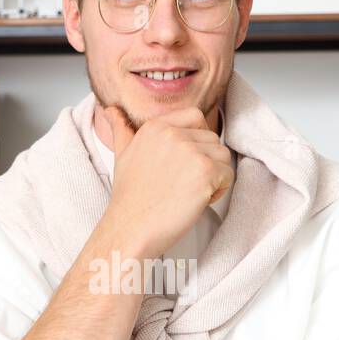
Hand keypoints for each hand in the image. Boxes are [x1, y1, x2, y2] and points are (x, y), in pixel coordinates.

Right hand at [99, 105, 232, 258]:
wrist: (131, 228)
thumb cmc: (129, 198)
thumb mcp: (121, 155)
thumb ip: (121, 129)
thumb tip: (110, 111)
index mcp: (156, 127)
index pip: (195, 116)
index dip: (198, 139)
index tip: (187, 162)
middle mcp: (174, 134)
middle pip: (212, 139)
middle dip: (206, 162)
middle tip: (185, 185)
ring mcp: (191, 152)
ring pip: (223, 156)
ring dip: (215, 176)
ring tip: (191, 193)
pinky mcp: (206, 172)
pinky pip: (228, 175)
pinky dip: (219, 191)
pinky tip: (197, 202)